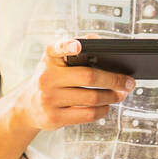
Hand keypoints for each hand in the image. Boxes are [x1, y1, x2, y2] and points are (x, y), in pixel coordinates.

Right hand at [16, 37, 133, 130]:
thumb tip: (99, 41)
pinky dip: (103, 110)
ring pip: (91, 98)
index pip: (57, 48)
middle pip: (88, 77)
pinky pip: (87, 114)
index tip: (78, 46)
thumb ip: (77, 48)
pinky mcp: (53, 117)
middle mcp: (46, 77)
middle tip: (130, 82)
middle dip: (114, 80)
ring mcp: (48, 98)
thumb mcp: (58, 61)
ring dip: (112, 96)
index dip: (67, 46)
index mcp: (50, 58)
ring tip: (122, 94)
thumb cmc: (53, 78)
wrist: (28, 105)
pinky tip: (107, 105)